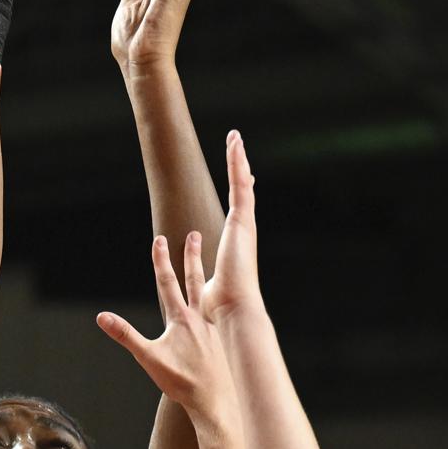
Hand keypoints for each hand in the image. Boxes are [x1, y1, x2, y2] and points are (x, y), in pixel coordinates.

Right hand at [96, 228, 235, 419]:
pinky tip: (219, 306)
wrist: (215, 400)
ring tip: (209, 261)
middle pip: (194, 279)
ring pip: (208, 294)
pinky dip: (217, 303)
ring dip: (206, 276)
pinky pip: (218, 314)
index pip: (167, 282)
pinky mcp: (221, 340)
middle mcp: (199, 317)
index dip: (161, 260)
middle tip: (195, 235)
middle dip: (191, 256)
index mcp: (180, 318)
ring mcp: (213, 328)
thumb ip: (125, 335)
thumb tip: (101, 317)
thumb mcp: (148, 358)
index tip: (159, 239)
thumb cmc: (181, 381)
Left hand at [206, 127, 266, 318]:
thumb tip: (202, 297)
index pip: (238, 212)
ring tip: (235, 138)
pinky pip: (240, 185)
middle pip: (243, 193)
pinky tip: (235, 144)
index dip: (241, 195)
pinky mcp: (242, 220)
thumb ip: (206, 287)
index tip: (244, 180)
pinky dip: (237, 163)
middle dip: (241, 170)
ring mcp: (245, 224)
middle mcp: (243, 231)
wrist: (235, 310)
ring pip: (243, 184)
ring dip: (238, 160)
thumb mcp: (208, 289)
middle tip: (239, 150)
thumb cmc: (221, 307)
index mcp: (235, 243)